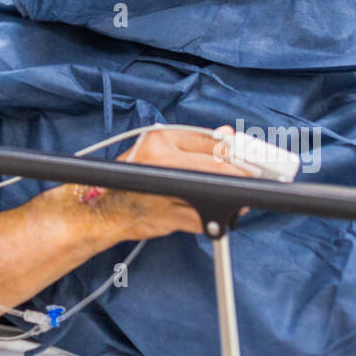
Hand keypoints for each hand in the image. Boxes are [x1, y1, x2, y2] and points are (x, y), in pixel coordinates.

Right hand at [67, 126, 252, 240]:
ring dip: (230, 201)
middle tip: (256, 179)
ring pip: (212, 193)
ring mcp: (161, 189)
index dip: (235, 152)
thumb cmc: (128, 183)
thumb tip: (228, 135)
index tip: (253, 159)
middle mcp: (159, 160)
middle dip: (240, 174)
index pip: (209, 141)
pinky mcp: (166, 217)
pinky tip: (217, 218)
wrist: (99, 211)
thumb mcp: (157, 153)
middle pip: (215, 166)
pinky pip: (202, 218)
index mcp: (158, 140)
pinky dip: (213, 220)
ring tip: (236, 202)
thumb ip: (192, 146)